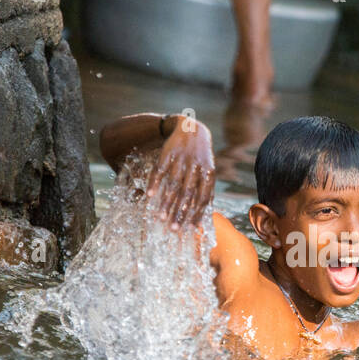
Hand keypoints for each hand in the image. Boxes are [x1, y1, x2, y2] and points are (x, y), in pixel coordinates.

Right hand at [147, 114, 214, 228]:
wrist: (192, 129)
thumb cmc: (201, 157)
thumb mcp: (208, 172)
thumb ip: (206, 191)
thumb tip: (204, 216)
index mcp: (208, 174)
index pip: (202, 198)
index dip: (195, 214)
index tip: (188, 230)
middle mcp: (195, 167)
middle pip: (187, 194)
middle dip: (179, 212)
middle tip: (172, 229)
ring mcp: (181, 160)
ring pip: (173, 184)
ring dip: (166, 202)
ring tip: (160, 218)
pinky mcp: (168, 153)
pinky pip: (160, 170)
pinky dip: (155, 184)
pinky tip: (150, 196)